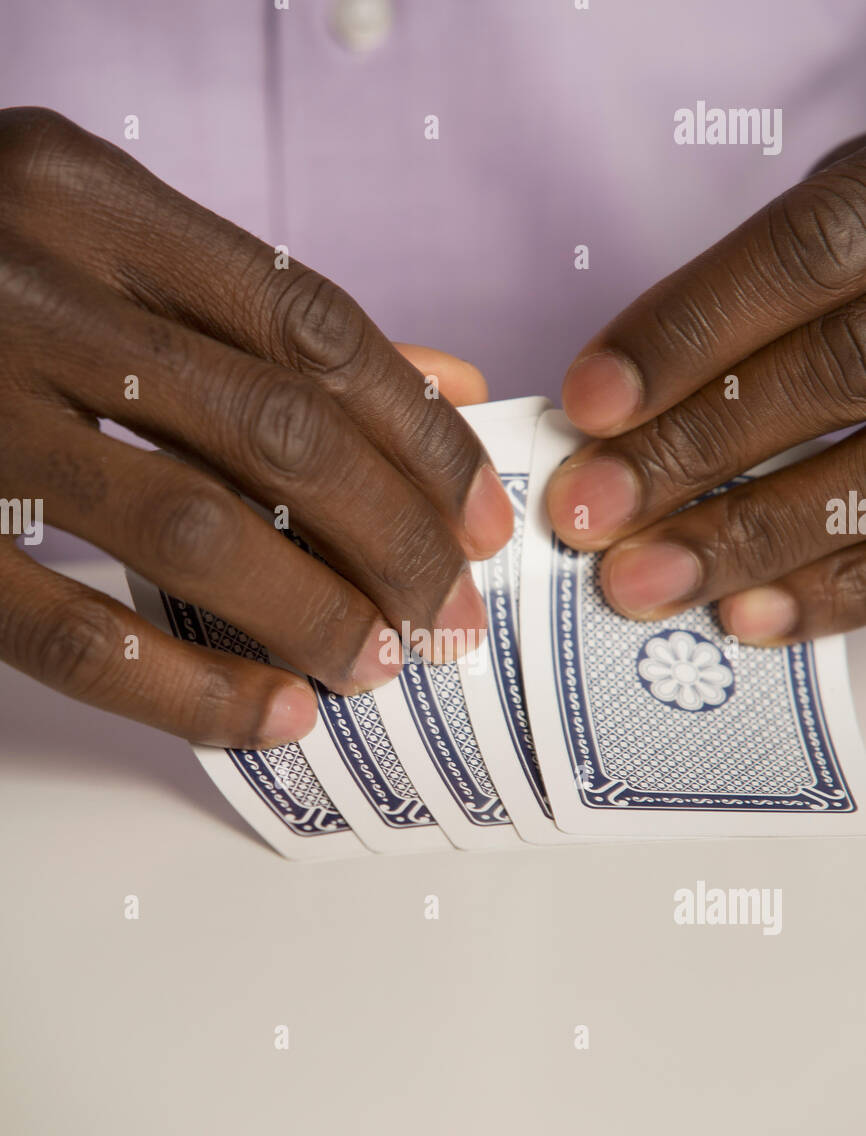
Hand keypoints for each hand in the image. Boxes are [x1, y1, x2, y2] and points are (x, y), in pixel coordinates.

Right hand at [0, 108, 509, 746]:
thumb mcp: (92, 240)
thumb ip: (254, 309)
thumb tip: (441, 384)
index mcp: (78, 193)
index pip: (311, 324)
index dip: (420, 434)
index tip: (480, 514)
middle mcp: (23, 288)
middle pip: (278, 434)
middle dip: (396, 540)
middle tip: (451, 613)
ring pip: (193, 532)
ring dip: (315, 613)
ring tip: (381, 665)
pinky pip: (73, 632)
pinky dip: (189, 687)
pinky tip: (271, 716)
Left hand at [546, 141, 865, 646]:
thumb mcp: (849, 215)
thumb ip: (759, 292)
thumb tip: (620, 405)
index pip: (798, 257)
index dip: (688, 333)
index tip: (590, 403)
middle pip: (829, 374)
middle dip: (693, 451)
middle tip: (589, 514)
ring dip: (746, 540)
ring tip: (642, 582)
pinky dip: (832, 592)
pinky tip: (748, 617)